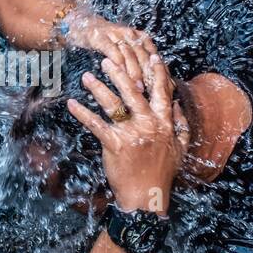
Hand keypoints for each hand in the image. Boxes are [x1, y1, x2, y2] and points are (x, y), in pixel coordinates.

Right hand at [62, 11, 155, 90]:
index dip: (160, 72)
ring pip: (130, 56)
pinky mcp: (101, 37)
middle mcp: (130, 34)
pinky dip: (118, 65)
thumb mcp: (124, 49)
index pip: (154, 55)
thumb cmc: (105, 42)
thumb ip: (139, 62)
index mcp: (140, 36)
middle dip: (149, 75)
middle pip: (144, 56)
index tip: (165, 88)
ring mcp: (115, 34)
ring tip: (139, 89)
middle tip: (154, 92)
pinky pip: (113, 53)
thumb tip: (157, 82)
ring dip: (135, 73)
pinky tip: (120, 77)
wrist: (81, 24)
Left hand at [66, 42, 187, 213]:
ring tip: (87, 76)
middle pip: (134, 92)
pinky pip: (96, 124)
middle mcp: (149, 124)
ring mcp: (132, 134)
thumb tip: (176, 105)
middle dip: (120, 73)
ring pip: (114, 104)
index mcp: (164, 123)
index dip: (157, 72)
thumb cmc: (162, 174)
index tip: (152, 55)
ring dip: (98, 88)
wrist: (147, 197)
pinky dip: (82, 113)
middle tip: (108, 58)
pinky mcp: (115, 145)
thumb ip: (180, 125)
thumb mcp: (180, 149)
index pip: (162, 92)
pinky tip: (71, 103)